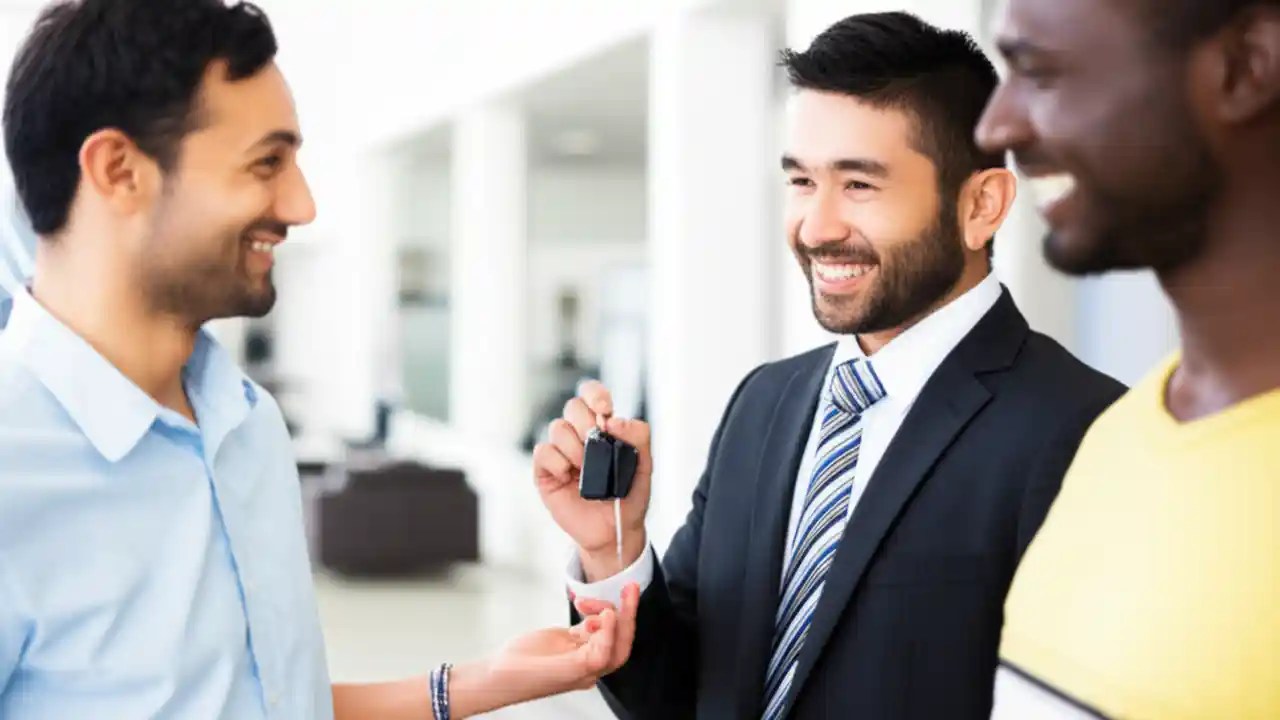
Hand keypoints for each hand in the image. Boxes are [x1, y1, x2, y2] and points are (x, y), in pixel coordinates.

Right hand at [455, 584, 640, 717]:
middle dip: (626, 613)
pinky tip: (581, 601)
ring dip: (603, 609)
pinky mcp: (570, 640)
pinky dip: (592, 609)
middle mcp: (589, 664)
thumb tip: (607, 636)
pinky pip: (591, 622)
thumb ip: (586, 656)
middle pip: (619, 638)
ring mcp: (580, 651)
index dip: (615, 630)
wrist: (496, 674)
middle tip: (630, 588)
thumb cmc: (521, 675)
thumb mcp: (557, 668)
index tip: (610, 611)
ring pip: (606, 627)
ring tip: (584, 601)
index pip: (614, 650)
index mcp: (588, 674)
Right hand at [532, 380, 652, 579]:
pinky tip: (569, 478)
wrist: (615, 531)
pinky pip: (543, 452)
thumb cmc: (628, 497)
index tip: (605, 409)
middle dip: (586, 424)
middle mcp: (579, 436)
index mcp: (602, 429)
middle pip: (572, 407)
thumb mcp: (644, 465)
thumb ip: (639, 436)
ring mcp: (561, 453)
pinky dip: (558, 462)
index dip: (595, 394)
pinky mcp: (546, 471)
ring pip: (557, 428)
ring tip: (586, 469)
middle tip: (597, 448)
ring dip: (575, 447)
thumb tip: (614, 420)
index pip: (592, 395)